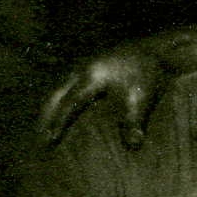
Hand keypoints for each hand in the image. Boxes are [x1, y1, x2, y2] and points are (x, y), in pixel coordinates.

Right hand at [38, 37, 171, 148]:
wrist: (158, 50)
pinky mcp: (90, 67)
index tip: (49, 142)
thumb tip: (133, 146)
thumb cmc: (149, 74)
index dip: (58, 123)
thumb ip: (134, 122)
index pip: (68, 103)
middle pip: (55, 95)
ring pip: (59, 89)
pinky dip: (60, 101)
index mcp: (92, 76)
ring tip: (44, 131)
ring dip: (50, 109)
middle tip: (38, 142)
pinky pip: (67, 86)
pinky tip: (62, 115)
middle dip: (45, 117)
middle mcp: (83, 69)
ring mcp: (85, 65)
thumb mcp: (142, 98)